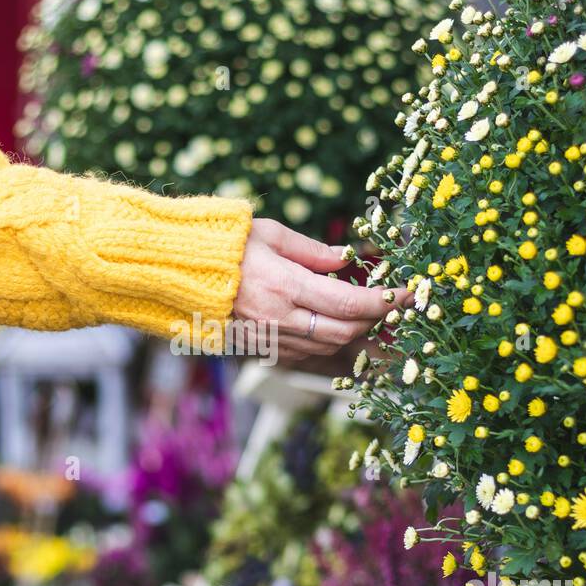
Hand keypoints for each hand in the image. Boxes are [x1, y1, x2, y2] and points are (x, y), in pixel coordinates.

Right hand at [232, 218, 401, 360]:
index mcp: (285, 285)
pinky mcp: (260, 347)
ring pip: (328, 345)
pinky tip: (332, 325)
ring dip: (353, 332)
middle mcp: (280, 318)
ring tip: (366, 314)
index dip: (386, 302)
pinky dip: (326, 340)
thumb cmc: (222, 246)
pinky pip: (305, 352)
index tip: (409, 294)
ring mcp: (269, 337)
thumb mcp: (269, 234)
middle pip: (345, 331)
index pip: (350, 303)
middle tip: (392, 305)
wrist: (176, 276)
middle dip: (375, 320)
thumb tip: (346, 259)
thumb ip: (312, 250)